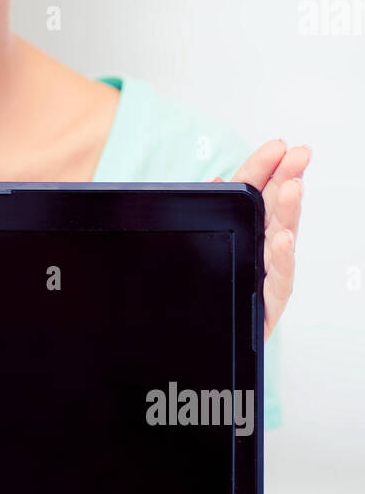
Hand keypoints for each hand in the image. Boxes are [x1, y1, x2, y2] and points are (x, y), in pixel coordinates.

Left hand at [210, 140, 310, 342]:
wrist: (195, 348)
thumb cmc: (205, 296)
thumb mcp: (198, 246)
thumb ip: (210, 215)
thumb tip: (219, 181)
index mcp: (244, 232)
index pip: (253, 193)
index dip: (263, 168)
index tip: (278, 145)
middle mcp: (261, 251)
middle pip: (275, 210)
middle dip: (287, 179)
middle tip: (298, 155)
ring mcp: (267, 278)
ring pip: (282, 240)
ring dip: (289, 212)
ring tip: (294, 186)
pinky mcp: (268, 307)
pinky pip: (277, 281)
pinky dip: (280, 258)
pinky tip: (282, 239)